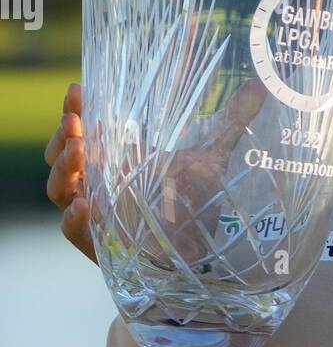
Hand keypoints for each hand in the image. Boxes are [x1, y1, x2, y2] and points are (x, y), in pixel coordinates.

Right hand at [44, 78, 266, 267]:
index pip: (82, 128)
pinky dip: (74, 218)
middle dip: (64, 136)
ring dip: (64, 168)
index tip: (77, 88)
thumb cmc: (196, 206)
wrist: (199, 260)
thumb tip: (259, 87)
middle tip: (75, 121)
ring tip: (80, 151)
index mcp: (114, 159)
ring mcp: (96, 214)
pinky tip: (86, 205)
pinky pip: (73, 231)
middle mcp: (98, 184)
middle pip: (61, 156)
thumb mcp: (213, 161)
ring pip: (59, 190)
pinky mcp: (101, 245)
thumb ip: (231, 124)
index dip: (74, 109)